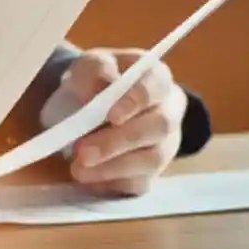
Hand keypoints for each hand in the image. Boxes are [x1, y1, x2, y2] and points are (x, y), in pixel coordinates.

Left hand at [63, 48, 186, 196]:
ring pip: (152, 160)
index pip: (156, 86)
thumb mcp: (90, 65)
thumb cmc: (97, 81)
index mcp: (156, 78)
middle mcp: (169, 111)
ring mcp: (165, 144)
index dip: (136, 101)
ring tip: (79, 169)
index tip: (112, 116)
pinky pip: (140, 182)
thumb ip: (96, 69)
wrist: (93, 104)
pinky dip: (113, 183)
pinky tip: (89, 178)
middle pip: (158, 127)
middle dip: (118, 142)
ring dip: (113, 167)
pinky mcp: (151, 171)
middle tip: (83, 152)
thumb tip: (102, 85)